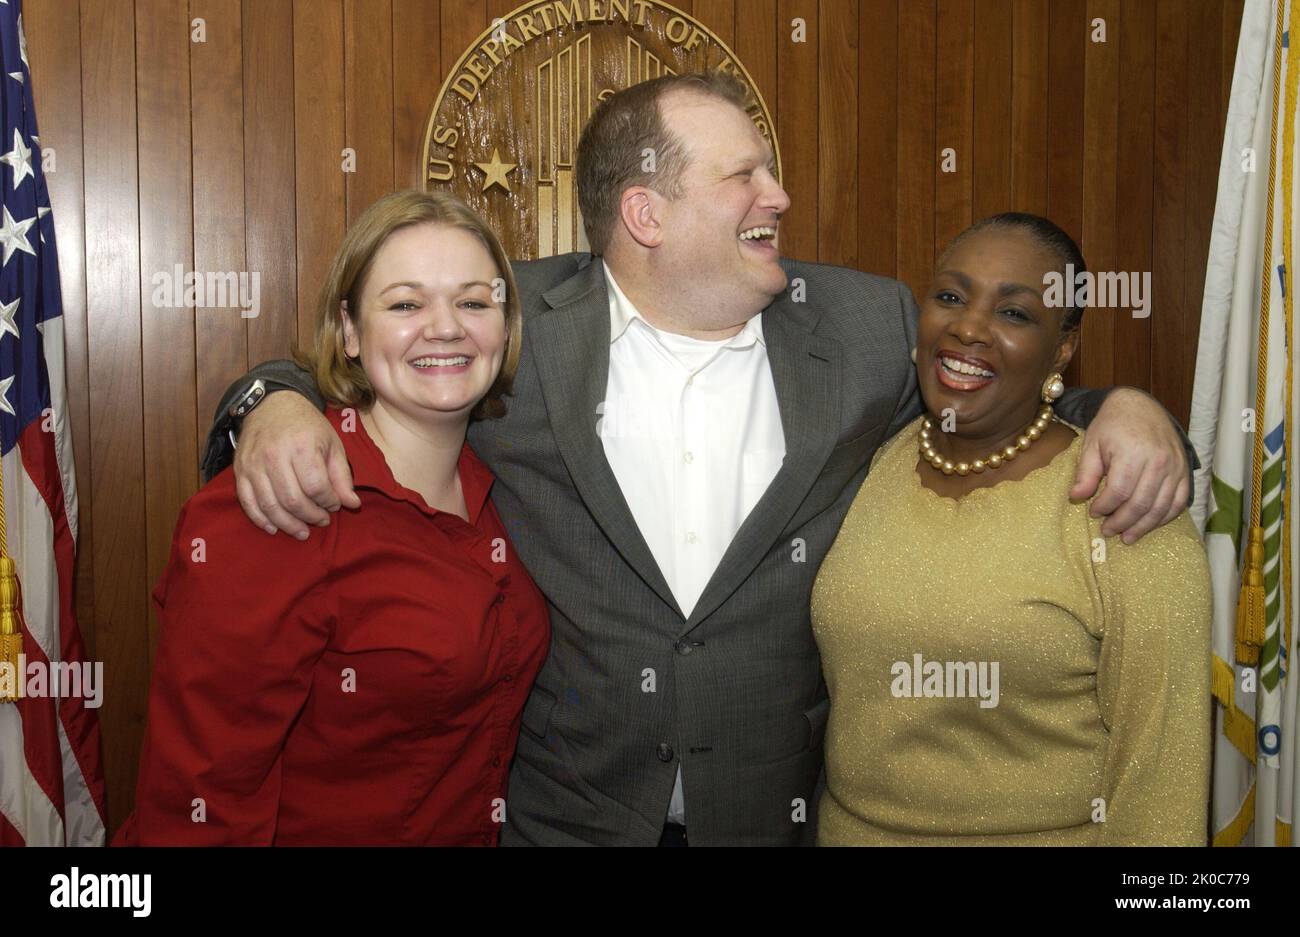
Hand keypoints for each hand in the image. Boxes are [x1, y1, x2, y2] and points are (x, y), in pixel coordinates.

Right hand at [233, 393, 359, 538]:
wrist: (272, 405)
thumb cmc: (307, 427)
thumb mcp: (332, 444)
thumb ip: (342, 476)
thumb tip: (352, 504)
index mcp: (301, 446)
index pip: (316, 487)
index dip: (328, 502)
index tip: (335, 505)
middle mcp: (274, 456)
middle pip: (293, 500)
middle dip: (311, 516)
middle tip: (321, 520)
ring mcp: (254, 464)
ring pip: (270, 506)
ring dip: (288, 524)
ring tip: (302, 531)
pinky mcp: (240, 471)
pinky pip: (247, 502)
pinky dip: (260, 520)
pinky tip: (274, 528)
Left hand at [1069, 388, 1188, 544]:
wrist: (1140, 406)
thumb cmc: (1112, 425)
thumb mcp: (1091, 444)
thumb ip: (1086, 473)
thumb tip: (1076, 498)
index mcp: (1133, 453)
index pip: (1119, 492)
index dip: (1104, 507)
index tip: (1093, 512)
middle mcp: (1158, 461)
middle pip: (1141, 503)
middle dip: (1122, 522)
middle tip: (1108, 531)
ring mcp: (1175, 467)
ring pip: (1161, 507)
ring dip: (1143, 526)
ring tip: (1128, 537)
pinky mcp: (1184, 471)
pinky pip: (1179, 501)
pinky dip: (1164, 516)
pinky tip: (1150, 524)